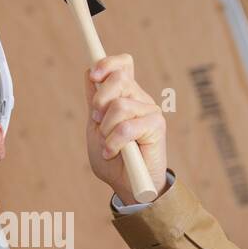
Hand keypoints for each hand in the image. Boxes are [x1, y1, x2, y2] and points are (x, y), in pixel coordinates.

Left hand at [84, 54, 168, 203]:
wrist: (128, 185)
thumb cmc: (112, 158)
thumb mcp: (95, 129)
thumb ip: (94, 103)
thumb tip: (90, 74)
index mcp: (124, 95)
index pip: (122, 64)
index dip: (107, 63)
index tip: (93, 75)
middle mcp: (138, 98)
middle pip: (118, 78)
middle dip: (100, 100)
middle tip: (97, 121)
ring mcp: (149, 110)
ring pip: (120, 105)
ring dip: (106, 129)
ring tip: (109, 145)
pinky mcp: (157, 125)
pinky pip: (127, 127)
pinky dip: (114, 142)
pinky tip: (112, 152)